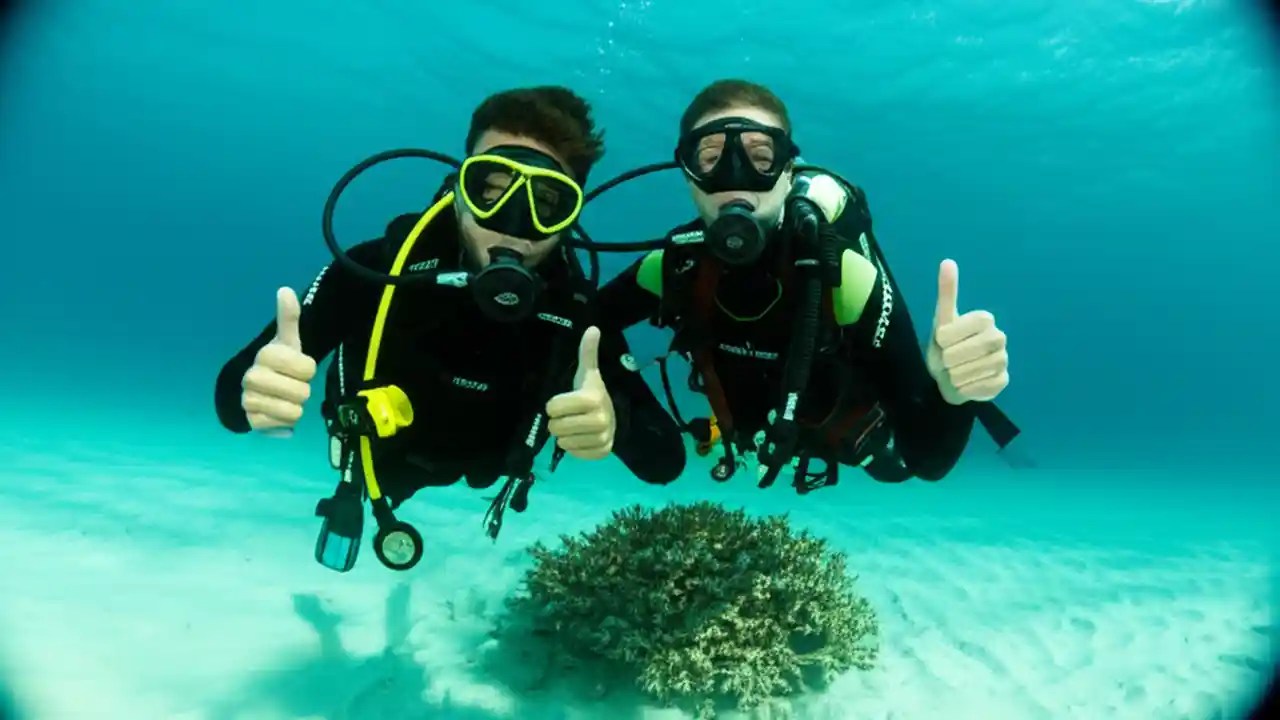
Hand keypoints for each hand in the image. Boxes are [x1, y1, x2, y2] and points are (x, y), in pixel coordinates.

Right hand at [240, 287, 316, 434]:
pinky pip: (282, 426)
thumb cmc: (279, 363)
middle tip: (291, 384)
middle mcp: (253, 376)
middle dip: (302, 390)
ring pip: (294, 412)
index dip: (308, 369)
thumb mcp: (288, 341)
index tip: (298, 366)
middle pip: (302, 392)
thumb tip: (284, 290)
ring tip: (284, 398)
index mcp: (266, 355)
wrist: (256, 389)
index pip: (308, 368)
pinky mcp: (251, 422)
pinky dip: (284, 422)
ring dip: (295, 407)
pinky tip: (275, 412)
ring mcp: (250, 400)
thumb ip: (288, 317)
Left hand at [546, 326, 615, 459]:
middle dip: (557, 422)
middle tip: (568, 417)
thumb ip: (587, 352)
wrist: (614, 417)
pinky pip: (574, 454)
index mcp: (592, 398)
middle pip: (555, 427)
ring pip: (563, 442)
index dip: (554, 405)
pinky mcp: (601, 452)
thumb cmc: (593, 394)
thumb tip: (592, 328)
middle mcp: (599, 420)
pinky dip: (574, 448)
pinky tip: (581, 438)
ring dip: (564, 436)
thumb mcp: (588, 374)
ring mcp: (601, 438)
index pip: (552, 407)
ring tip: (574, 427)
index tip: (564, 402)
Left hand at [926, 259, 1009, 404]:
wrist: (946, 376)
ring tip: (953, 372)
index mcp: (985, 320)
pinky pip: (980, 387)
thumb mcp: (941, 319)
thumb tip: (947, 261)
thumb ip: (947, 292)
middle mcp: (999, 338)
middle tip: (946, 360)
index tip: (941, 340)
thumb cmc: (944, 345)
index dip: (949, 336)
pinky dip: (965, 388)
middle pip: (971, 350)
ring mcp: (1003, 360)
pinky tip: (963, 383)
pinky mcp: (1003, 381)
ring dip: (955, 375)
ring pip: (973, 371)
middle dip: (950, 358)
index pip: (967, 325)